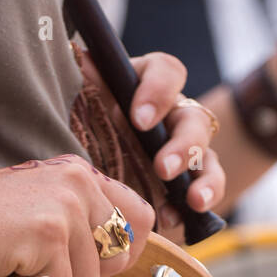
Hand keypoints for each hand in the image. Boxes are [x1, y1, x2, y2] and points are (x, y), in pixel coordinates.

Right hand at [0, 155, 154, 276]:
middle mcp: (77, 183)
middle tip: (43, 274)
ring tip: (19, 276)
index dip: (125, 251)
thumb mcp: (35, 209)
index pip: (138, 217)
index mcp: (78, 174)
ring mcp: (64, 208)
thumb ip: (77, 223)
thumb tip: (119, 257)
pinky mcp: (47, 236)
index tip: (98, 266)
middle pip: (118, 256)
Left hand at [77, 46, 226, 241]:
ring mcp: (179, 152)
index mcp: (142, 87)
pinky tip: (173, 221)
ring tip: (192, 200)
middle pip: (193, 120)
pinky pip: (202, 192)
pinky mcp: (181, 187)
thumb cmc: (70, 127)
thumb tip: (71, 56)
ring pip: (207, 158)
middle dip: (182, 145)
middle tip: (161, 169)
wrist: (71, 178)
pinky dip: (193, 208)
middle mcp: (167, 117)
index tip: (138, 118)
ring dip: (203, 179)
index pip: (166, 72)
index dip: (159, 91)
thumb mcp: (70, 101)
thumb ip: (75, 79)